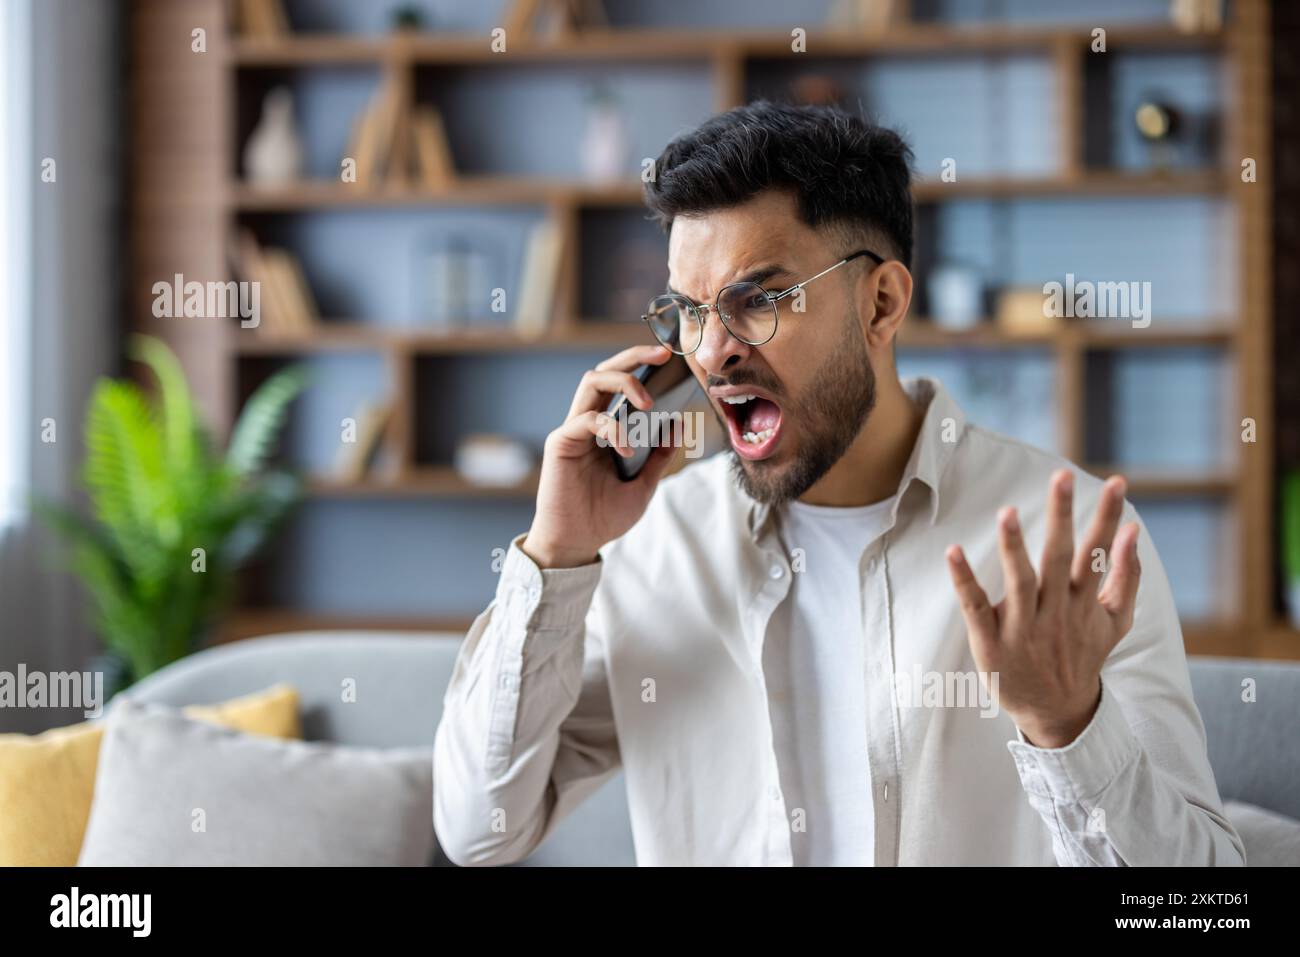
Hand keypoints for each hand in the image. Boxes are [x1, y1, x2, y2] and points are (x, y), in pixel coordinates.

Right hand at [521, 344, 681, 568]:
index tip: (668, 357)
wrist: (576, 543)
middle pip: (604, 372)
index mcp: (605, 429)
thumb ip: (659, 456)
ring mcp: (572, 430)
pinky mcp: (561, 442)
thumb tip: (678, 425)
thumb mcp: (644, 485)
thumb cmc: (604, 516)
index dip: (640, 365)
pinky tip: (626, 449)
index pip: (619, 385)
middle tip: (661, 354)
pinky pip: (587, 420)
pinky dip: (612, 428)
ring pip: (591, 382)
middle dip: (632, 356)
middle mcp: (587, 423)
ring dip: (624, 384)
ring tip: (648, 405)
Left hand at [944, 470, 1141, 748]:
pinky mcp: (990, 643)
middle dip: (1062, 517)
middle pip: (1059, 558)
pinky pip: (974, 606)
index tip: (1118, 482)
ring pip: (1020, 581)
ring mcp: (1022, 628)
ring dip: (1014, 546)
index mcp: (1083, 602)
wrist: (1058, 712)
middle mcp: (1055, 611)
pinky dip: (964, 580)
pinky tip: (953, 551)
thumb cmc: (1082, 655)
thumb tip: (1134, 533)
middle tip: (1063, 477)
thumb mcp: (1115, 621)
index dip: (1109, 517)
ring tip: (1007, 512)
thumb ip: (1127, 576)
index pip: (1098, 552)